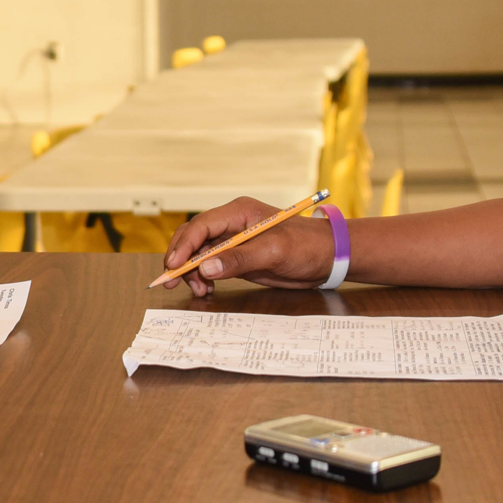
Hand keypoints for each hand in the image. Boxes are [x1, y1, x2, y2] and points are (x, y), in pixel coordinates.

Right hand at [160, 197, 338, 296]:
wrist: (327, 257)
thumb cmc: (306, 246)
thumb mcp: (274, 252)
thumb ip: (239, 259)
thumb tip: (206, 268)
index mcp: (239, 212)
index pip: (201, 225)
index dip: (184, 245)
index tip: (174, 266)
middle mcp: (231, 224)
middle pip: (194, 238)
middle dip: (181, 260)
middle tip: (175, 282)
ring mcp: (233, 241)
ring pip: (199, 254)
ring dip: (192, 272)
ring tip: (200, 290)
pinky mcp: (237, 258)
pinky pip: (211, 265)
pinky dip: (203, 277)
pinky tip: (207, 288)